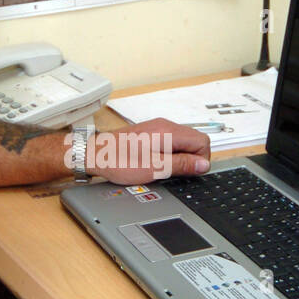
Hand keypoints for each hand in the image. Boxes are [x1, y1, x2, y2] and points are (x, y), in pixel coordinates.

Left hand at [86, 118, 210, 184]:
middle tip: (175, 172)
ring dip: (180, 156)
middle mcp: (165, 126)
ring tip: (164, 168)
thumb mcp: (155, 168)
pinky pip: (171, 142)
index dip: (201, 160)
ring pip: (183, 142)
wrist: (95, 154)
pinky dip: (170, 153)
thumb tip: (203, 165)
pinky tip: (157, 163)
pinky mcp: (151, 133)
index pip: (203, 141)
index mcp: (169, 132)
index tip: (189, 172)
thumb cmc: (119, 160)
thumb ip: (181, 164)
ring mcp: (158, 128)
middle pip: (195, 140)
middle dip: (191, 158)